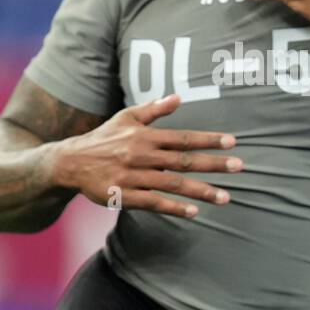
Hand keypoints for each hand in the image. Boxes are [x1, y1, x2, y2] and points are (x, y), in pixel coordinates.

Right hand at [58, 94, 241, 217]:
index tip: (231, 142)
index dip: (208, 139)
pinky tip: (194, 212)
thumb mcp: (126, 117)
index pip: (182, 137)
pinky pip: (153, 203)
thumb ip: (153, 110)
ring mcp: (133, 177)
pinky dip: (174, 207)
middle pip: (183, 160)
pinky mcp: (123, 196)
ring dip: (200, 190)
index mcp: (144, 135)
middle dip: (213, 164)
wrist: (70, 162)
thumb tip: (178, 97)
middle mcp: (141, 155)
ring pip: (172, 184)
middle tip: (239, 166)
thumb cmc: (103, 138)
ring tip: (225, 197)